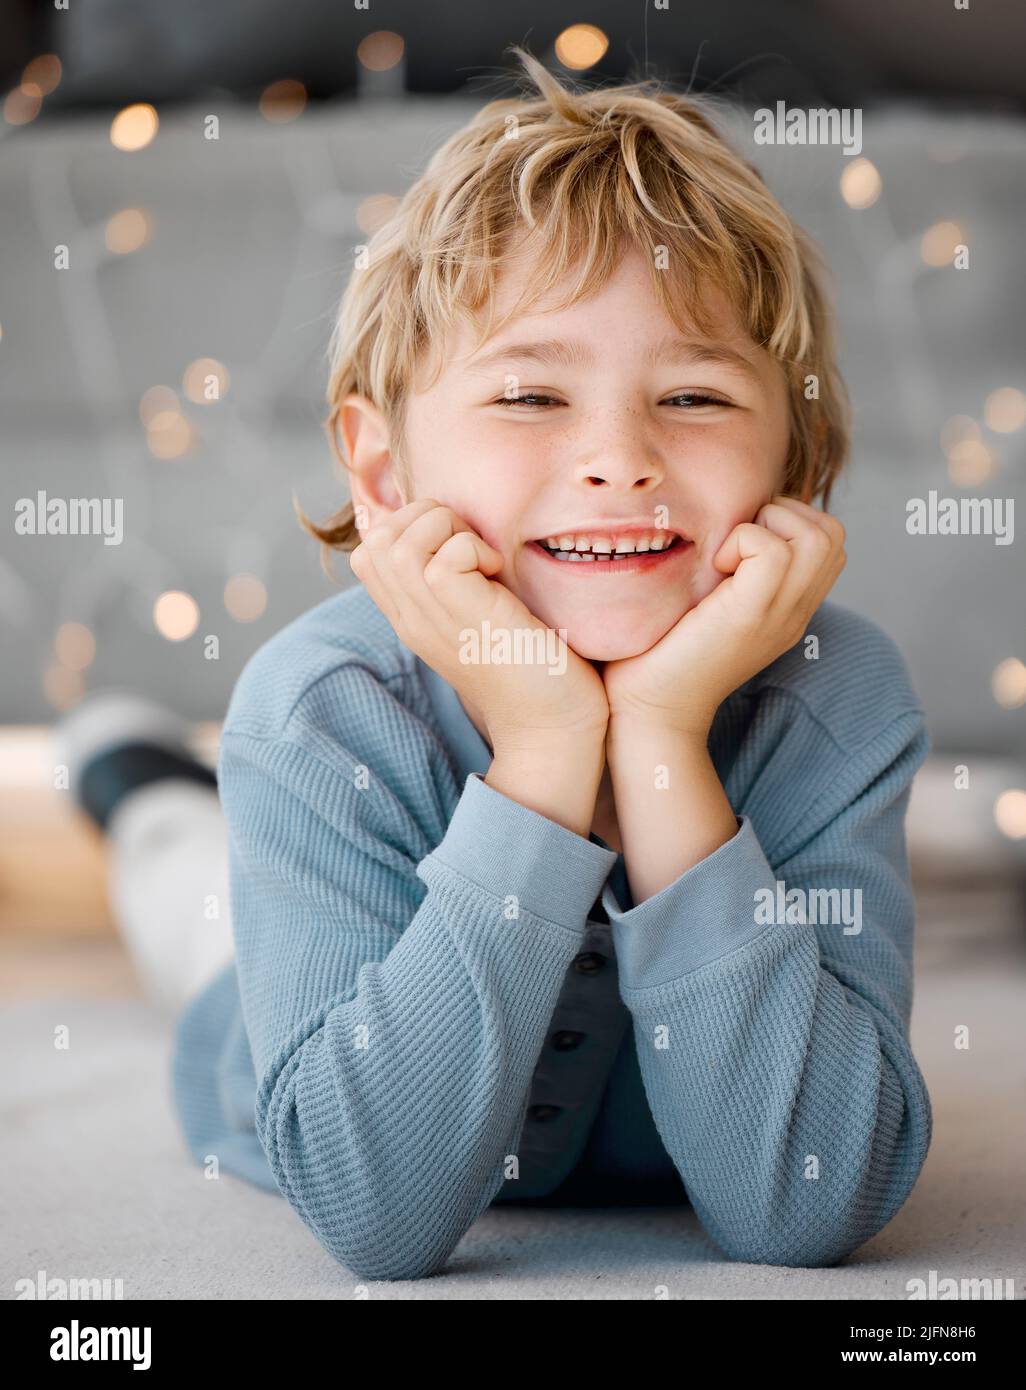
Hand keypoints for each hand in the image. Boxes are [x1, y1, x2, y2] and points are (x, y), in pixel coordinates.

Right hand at [349, 499, 608, 751]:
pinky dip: (474, 549)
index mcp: (411, 615)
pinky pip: (442, 558)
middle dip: (428, 519)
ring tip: (485, 562)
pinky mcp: (463, 618)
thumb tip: (461, 528)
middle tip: (475, 550)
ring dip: (449, 531)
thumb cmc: (532, 666)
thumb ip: (458, 579)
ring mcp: (431, 621)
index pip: (370, 549)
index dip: (412, 525)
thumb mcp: (480, 613)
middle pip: (376, 539)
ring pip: (399, 542)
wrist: (553, 726)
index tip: (461, 546)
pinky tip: (500, 576)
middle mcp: (411, 618)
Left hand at [602, 496, 845, 736]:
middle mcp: (794, 613)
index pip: (829, 542)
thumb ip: (727, 572)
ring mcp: (778, 615)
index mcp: (788, 609)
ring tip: (728, 556)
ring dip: (767, 525)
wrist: (650, 712)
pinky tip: (715, 568)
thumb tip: (715, 525)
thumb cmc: (658, 656)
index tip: (740, 542)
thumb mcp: (705, 606)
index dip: (788, 520)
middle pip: (833, 533)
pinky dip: (743, 540)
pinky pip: (774, 552)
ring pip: (818, 536)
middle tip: (737, 543)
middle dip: (785, 513)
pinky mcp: (749, 615)